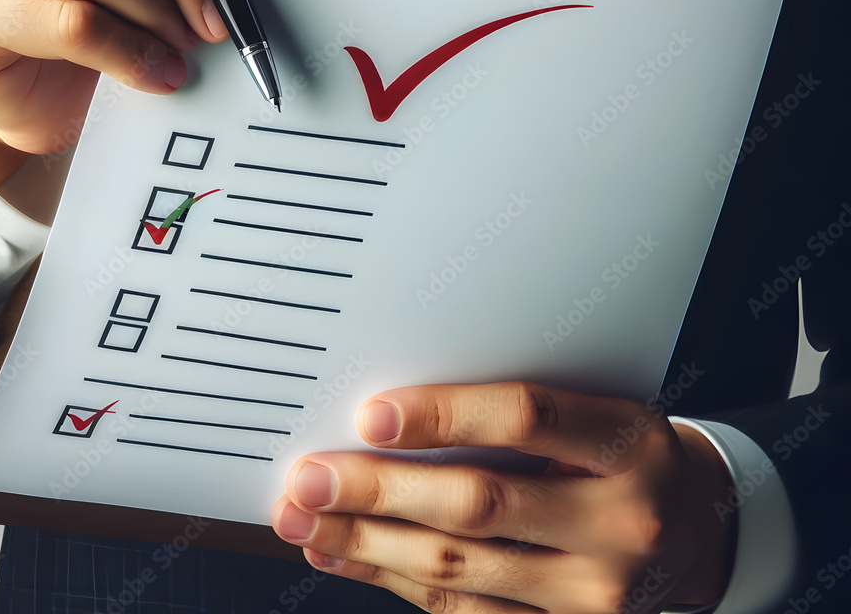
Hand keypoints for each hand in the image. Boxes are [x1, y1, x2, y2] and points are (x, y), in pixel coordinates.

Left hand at [272, 382, 736, 612]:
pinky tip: (346, 556)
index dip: (444, 415)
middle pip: (480, 505)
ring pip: (461, 570)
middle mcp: (619, 521)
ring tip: (305, 518)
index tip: (370, 415)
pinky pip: (466, 612)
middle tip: (309, 477)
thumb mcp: (599, 409)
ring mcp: (596, 593)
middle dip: (380, 491)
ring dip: (369, 544)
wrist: (697, 534)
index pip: (525, 418)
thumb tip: (396, 411)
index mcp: (627, 441)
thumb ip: (519, 410)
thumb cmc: (625, 453)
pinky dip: (394, 583)